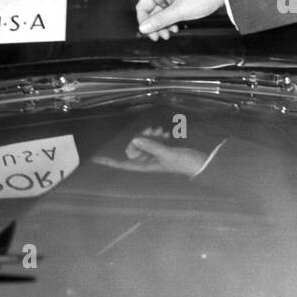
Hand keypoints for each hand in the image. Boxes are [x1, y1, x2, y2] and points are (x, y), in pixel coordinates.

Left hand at [93, 135, 207, 176]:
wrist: (201, 164)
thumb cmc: (184, 163)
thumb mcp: (167, 154)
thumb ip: (151, 146)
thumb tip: (135, 139)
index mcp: (146, 166)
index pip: (123, 164)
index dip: (110, 161)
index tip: (96, 159)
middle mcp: (148, 161)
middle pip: (133, 148)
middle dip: (140, 138)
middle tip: (153, 131)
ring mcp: (155, 156)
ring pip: (143, 143)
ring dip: (150, 135)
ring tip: (161, 131)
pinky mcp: (163, 150)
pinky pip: (153, 141)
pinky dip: (157, 136)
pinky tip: (166, 133)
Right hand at [104, 0, 224, 39]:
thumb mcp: (178, 11)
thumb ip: (159, 20)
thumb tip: (142, 28)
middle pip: (146, 6)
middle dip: (148, 22)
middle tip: (154, 37)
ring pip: (157, 12)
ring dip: (159, 24)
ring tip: (166, 36)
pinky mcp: (180, 0)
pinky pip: (167, 12)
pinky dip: (168, 22)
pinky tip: (174, 30)